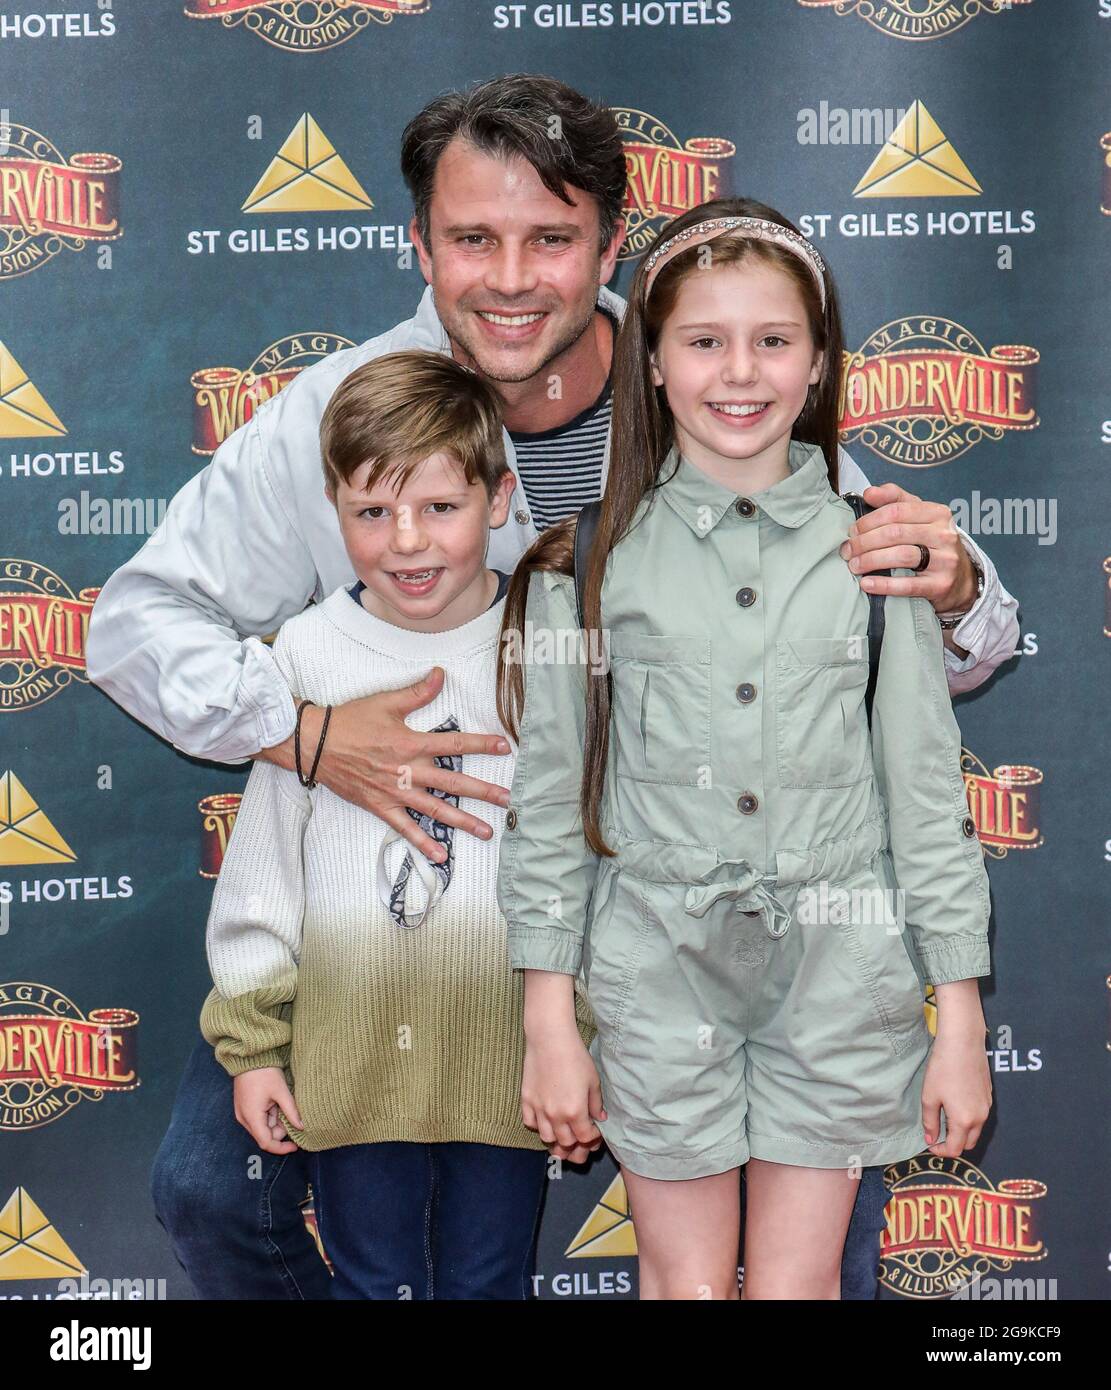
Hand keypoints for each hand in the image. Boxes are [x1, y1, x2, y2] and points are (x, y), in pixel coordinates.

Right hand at [233, 1067, 304, 1154]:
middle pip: (265, 1135)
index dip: (281, 1147)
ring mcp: (243, 1113)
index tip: (296, 1145)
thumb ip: (291, 1111)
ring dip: (275, 1119)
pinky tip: (275, 1101)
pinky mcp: (245, 1107)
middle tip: (290, 1111)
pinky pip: (259, 1118)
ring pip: (263, 1126)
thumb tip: (301, 1127)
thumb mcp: (281, 1092)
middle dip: (280, 1128)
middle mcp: (244, 1119)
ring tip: (281, 1101)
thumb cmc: (264, 1072)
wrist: (249, 1057)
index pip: (266, 1143)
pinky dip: (270, 1114)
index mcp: (251, 1117)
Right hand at [258, 667, 512, 861]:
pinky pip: (405, 828)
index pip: (455, 743)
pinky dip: (423, 842)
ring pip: (436, 809)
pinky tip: (441, 855)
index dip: (482, 744)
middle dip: (484, 791)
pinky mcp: (381, 806)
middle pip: (454, 782)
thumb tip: (441, 674)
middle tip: (509, 799)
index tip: (505, 747)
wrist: (315, 744)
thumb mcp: (385, 702)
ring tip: (487, 831)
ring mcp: (395, 792)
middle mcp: (408, 771)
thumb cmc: (350, 721)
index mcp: (412, 743)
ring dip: (464, 821)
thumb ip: (417, 692)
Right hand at [521, 1026, 606, 1166]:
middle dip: (576, 1145)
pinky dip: (538, 1126)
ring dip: (557, 1140)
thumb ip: (596, 1104)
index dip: (592, 1139)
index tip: (595, 1133)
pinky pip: (530, 1123)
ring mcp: (539, 1109)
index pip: (584, 1138)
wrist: (550, 1039)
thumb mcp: (593, 1080)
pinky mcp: (526, 1100)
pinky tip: (545, 1119)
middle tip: (581, 1139)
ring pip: (547, 1138)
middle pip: (566, 1143)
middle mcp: (556, 1115)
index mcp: (575, 1111)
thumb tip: (600, 1118)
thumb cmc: (575, 1057)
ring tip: (563, 1134)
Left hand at [840, 483, 978, 616]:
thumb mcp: (918, 517)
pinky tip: (866, 584)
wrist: (961, 579)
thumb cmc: (931, 544)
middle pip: (895, 533)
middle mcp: (944, 534)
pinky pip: (908, 585)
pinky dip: (884, 584)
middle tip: (847, 550)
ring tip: (853, 566)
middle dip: (864, 542)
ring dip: (870, 560)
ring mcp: (945, 560)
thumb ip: (894, 499)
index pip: (896, 510)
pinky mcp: (941, 585)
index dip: (869, 520)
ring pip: (901, 556)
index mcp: (937, 513)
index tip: (852, 531)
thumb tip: (869, 492)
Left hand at [921, 1026, 992, 1157]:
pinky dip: (969, 1119)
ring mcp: (987, 1107)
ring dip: (962, 1132)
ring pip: (976, 1130)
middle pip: (969, 1143)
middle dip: (953, 1143)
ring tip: (944, 1117)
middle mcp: (980, 1118)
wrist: (963, 1043)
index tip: (930, 1143)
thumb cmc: (943, 1069)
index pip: (955, 1149)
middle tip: (937, 1132)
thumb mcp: (929, 1096)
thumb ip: (930, 1122)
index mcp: (964, 1121)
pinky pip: (980, 1116)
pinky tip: (956, 1104)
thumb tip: (930, 1139)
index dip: (940, 1151)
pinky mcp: (989, 1097)